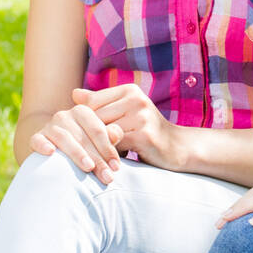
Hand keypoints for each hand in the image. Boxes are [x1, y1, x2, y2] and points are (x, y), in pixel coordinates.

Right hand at [28, 103, 123, 183]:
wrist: (56, 145)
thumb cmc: (85, 144)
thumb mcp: (99, 140)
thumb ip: (110, 136)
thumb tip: (115, 135)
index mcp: (83, 112)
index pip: (98, 131)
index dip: (108, 149)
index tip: (116, 167)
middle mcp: (65, 116)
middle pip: (83, 138)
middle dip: (97, 159)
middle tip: (107, 176)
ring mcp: (50, 126)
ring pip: (64, 138)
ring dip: (77, 154)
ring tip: (88, 168)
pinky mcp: (36, 137)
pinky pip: (37, 140)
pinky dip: (43, 145)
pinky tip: (51, 152)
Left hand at [69, 84, 184, 169]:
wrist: (178, 148)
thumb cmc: (145, 130)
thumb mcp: (125, 111)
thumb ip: (101, 103)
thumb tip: (74, 94)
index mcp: (129, 90)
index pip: (91, 103)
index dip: (83, 121)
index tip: (79, 134)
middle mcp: (136, 99)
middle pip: (95, 118)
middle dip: (88, 135)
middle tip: (83, 149)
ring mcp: (141, 116)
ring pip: (103, 132)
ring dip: (97, 146)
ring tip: (95, 156)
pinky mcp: (144, 135)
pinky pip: (115, 146)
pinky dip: (109, 155)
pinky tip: (110, 162)